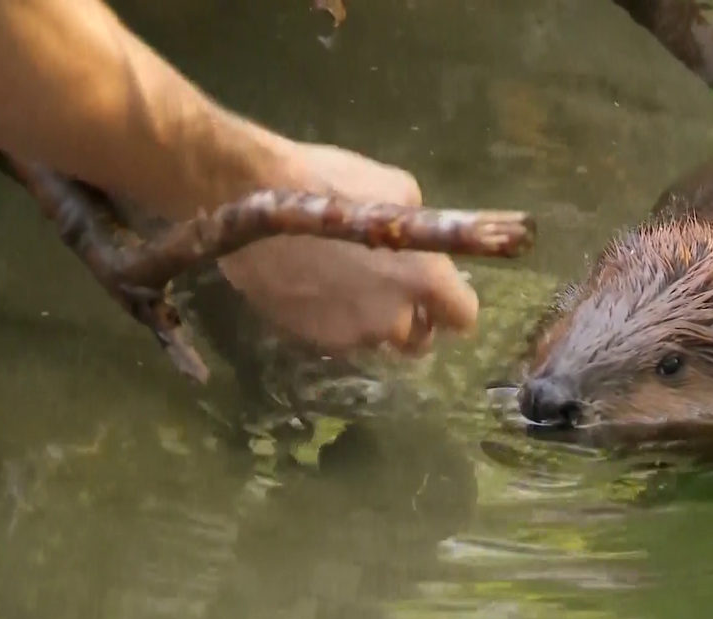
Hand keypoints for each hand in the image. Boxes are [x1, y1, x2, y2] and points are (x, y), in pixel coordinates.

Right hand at [215, 141, 479, 356]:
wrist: (249, 201)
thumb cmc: (328, 183)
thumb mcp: (395, 187)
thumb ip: (419, 226)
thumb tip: (423, 240)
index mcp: (423, 279)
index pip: (463, 317)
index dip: (453, 304)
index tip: (441, 293)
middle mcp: (392, 318)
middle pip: (420, 339)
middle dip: (414, 319)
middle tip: (392, 290)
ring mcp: (350, 334)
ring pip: (377, 341)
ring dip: (373, 321)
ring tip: (348, 286)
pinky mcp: (311, 339)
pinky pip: (338, 337)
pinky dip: (335, 320)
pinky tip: (317, 289)